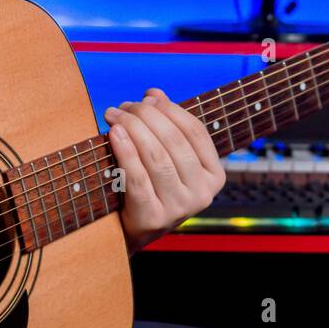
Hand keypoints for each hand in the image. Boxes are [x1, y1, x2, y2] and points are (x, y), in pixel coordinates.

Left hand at [103, 87, 226, 254]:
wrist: (128, 232)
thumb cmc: (150, 186)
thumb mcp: (167, 158)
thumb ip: (166, 126)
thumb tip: (154, 94)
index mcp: (214, 176)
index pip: (195, 131)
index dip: (170, 108)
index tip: (147, 96)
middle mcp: (203, 194)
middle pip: (174, 141)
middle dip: (146, 115)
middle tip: (123, 106)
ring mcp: (179, 209)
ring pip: (156, 156)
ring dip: (132, 128)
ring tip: (114, 115)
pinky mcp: (153, 219)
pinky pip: (137, 177)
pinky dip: (125, 151)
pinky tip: (113, 134)